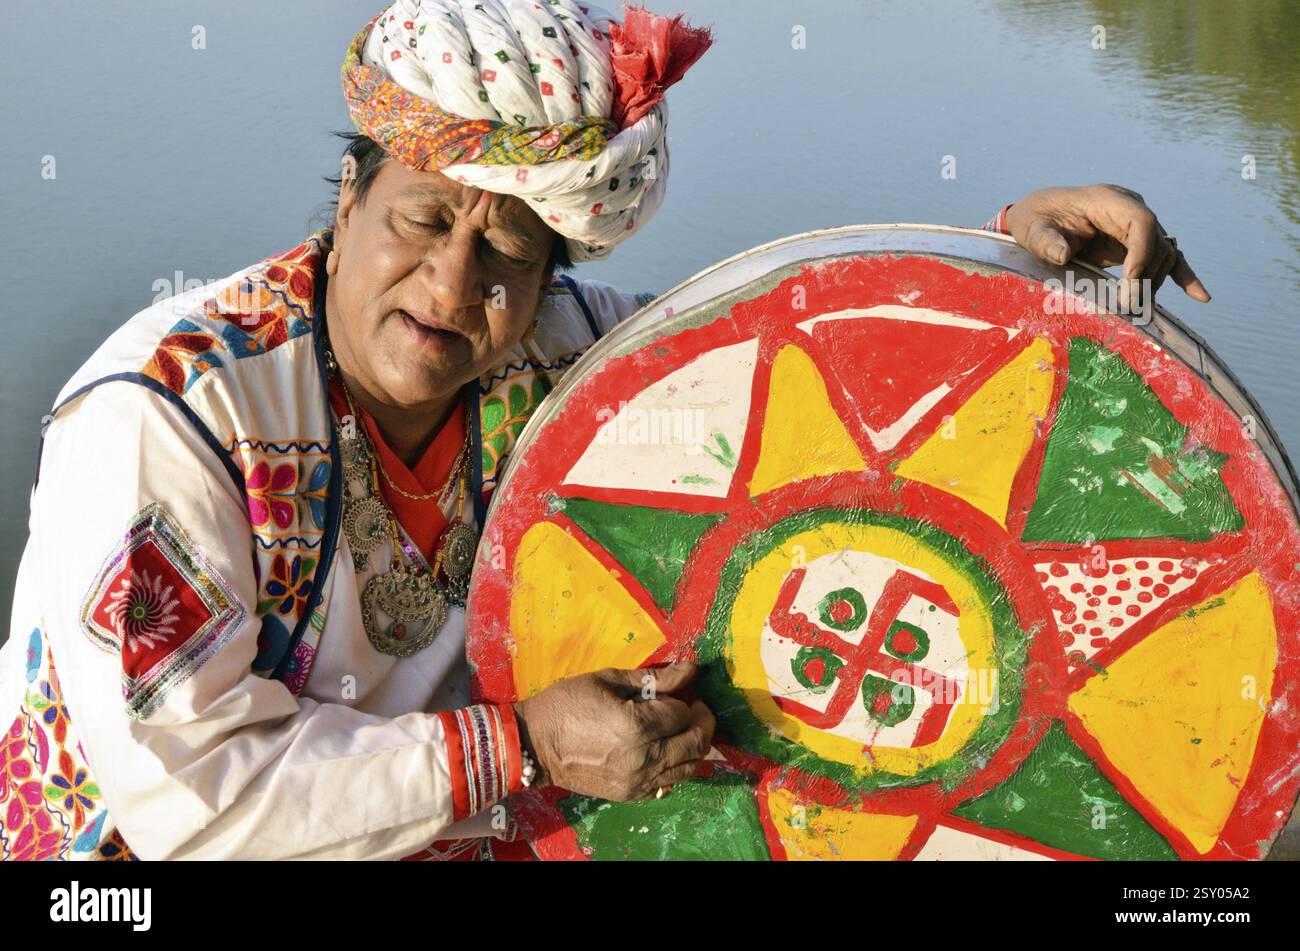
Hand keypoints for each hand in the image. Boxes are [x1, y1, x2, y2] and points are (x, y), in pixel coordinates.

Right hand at [513, 663, 715, 801]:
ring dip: (694, 745)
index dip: (683, 699)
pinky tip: (664, 751)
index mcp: (635, 726)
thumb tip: (689, 669)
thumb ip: (653, 678)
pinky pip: (669, 784)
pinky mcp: (631, 794)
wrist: (535, 745)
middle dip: (702, 722)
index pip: (682, 714)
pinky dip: (676, 766)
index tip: (676, 692)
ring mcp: (637, 781)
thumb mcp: (608, 680)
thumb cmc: (566, 704)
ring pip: (689, 767)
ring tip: (682, 729)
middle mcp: (642, 758)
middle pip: (696, 743)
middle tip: (695, 708)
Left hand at [1005, 184, 1209, 310]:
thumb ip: (1045, 242)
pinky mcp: (1137, 243)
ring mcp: (1136, 225)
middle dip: (1145, 276)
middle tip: (1128, 306)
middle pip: (1155, 242)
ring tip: (1140, 309)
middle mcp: (1129, 208)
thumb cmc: (1035, 221)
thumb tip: (1063, 255)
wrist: (1038, 217)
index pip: (1142, 221)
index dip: (1142, 252)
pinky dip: (1183, 277)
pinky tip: (1200, 296)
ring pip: (1162, 255)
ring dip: (1154, 283)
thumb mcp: (1032, 230)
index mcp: (1108, 199)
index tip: (1131, 282)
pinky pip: (1167, 258)